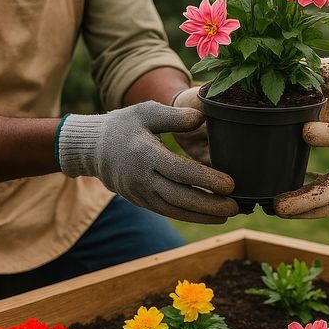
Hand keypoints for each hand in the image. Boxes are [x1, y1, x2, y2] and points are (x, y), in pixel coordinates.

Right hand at [57, 101, 237, 223]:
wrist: (93, 150)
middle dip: (209, 205)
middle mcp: (142, 178)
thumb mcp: (146, 112)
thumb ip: (174, 116)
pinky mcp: (143, 202)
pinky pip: (169, 212)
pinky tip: (211, 216)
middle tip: (235, 207)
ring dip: (203, 215)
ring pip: (175, 210)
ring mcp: (141, 194)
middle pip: (179, 197)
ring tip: (228, 215)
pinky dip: (191, 216)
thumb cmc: (124, 126)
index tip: (229, 184)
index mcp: (145, 154)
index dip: (205, 179)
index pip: (179, 171)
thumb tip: (201, 117)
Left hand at [274, 114, 328, 218]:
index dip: (301, 203)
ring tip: (278, 202)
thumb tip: (303, 132)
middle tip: (270, 210)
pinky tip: (299, 182)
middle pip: (323, 208)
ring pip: (327, 203)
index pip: (325, 196)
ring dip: (304, 205)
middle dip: (297, 212)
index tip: (280, 207)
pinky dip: (315, 192)